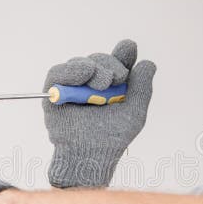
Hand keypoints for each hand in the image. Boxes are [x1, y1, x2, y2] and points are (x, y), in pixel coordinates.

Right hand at [43, 39, 156, 187]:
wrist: (90, 155)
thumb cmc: (112, 138)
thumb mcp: (134, 113)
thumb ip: (142, 88)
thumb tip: (148, 63)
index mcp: (112, 85)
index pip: (118, 61)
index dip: (124, 52)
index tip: (129, 48)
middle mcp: (92, 83)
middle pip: (100, 60)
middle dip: (110, 64)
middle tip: (117, 79)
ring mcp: (73, 86)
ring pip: (81, 63)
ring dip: (94, 68)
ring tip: (102, 85)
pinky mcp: (54, 91)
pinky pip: (59, 72)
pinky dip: (72, 71)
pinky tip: (85, 73)